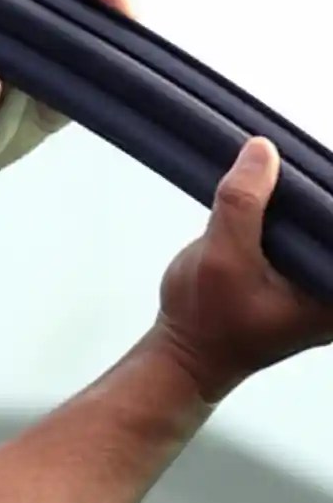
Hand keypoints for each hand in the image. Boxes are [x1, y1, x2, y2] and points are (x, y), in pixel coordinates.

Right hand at [156, 137, 332, 401]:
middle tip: (284, 162)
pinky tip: (269, 194)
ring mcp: (322, 283)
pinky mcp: (302, 276)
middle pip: (331, 221)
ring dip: (300, 200)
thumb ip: (241, 205)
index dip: (325, 191)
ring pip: (320, 224)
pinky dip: (289, 213)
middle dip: (312, 192)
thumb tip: (263, 148)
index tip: (303, 165)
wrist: (183, 354)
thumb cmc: (205, 320)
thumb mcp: (221, 259)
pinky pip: (305, 232)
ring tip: (274, 173)